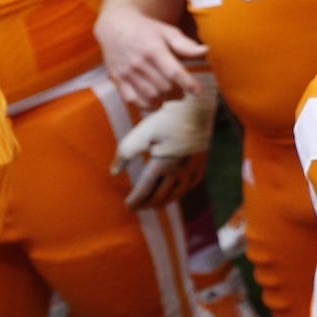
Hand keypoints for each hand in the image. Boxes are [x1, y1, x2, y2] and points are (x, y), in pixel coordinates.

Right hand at [98, 3, 209, 116]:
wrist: (115, 27)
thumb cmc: (146, 29)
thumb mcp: (167, 31)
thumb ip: (185, 45)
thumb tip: (206, 50)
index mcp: (153, 49)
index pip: (173, 71)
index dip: (187, 83)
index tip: (197, 91)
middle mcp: (138, 62)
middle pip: (163, 86)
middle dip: (178, 92)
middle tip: (183, 90)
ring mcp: (126, 73)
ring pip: (150, 96)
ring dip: (165, 99)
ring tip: (172, 94)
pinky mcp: (117, 80)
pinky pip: (133, 101)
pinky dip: (147, 105)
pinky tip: (156, 101)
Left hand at [115, 88, 214, 210]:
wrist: (199, 108)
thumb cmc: (167, 119)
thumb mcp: (141, 133)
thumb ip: (125, 153)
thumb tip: (114, 172)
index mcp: (162, 166)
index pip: (145, 191)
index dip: (135, 201)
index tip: (128, 206)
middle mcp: (178, 172)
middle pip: (161, 196)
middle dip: (147, 204)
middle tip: (138, 208)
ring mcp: (192, 169)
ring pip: (177, 193)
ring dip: (164, 202)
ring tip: (155, 205)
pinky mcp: (202, 162)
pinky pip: (191, 184)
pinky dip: (181, 192)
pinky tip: (177, 190)